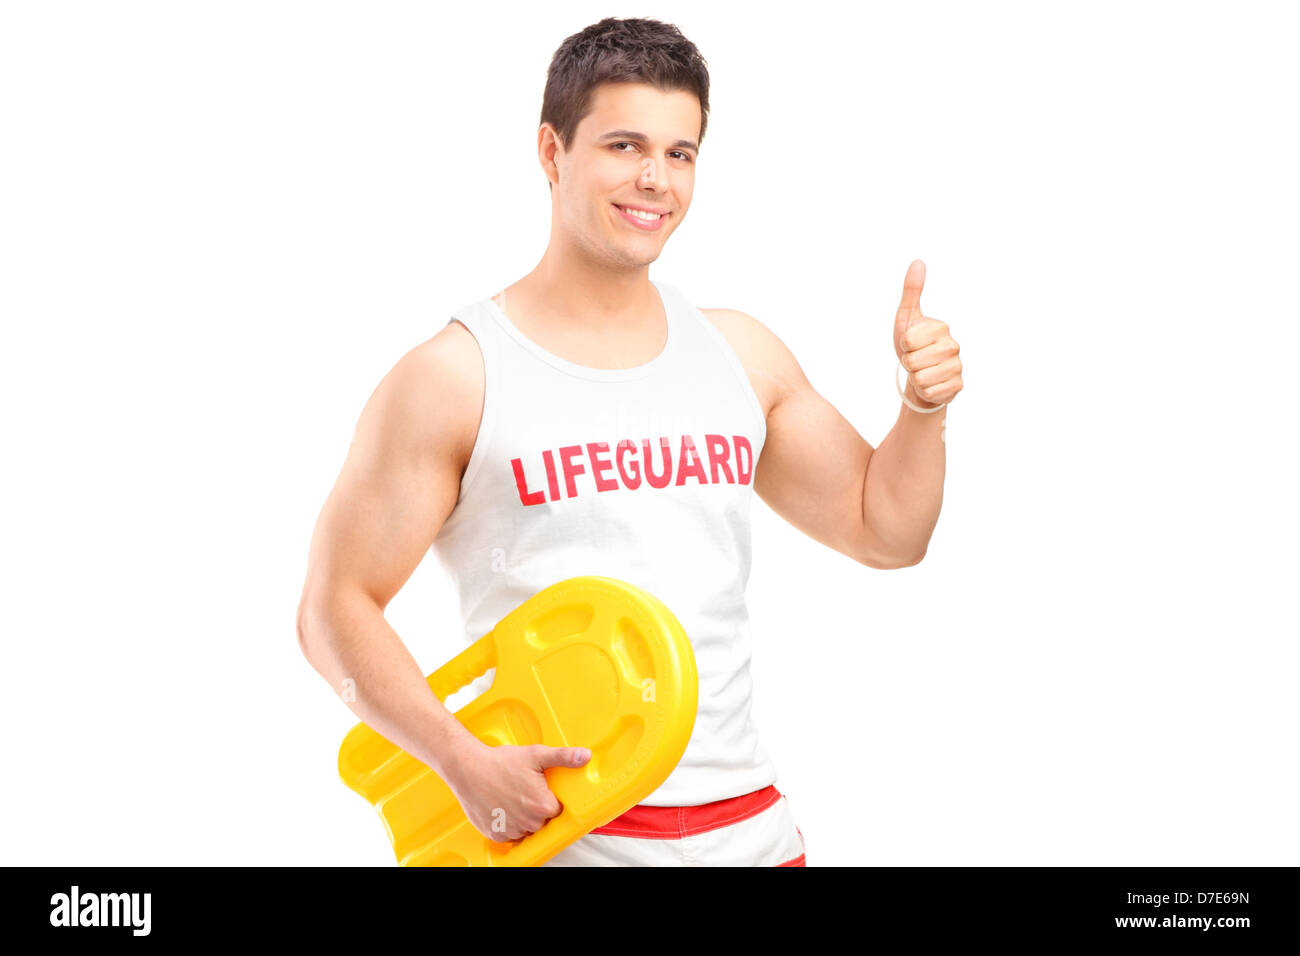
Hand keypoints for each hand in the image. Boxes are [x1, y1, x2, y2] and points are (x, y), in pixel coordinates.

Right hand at [445, 741, 591, 843]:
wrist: (467, 768)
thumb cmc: (499, 762)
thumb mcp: (535, 755)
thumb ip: (563, 757)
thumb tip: (584, 756)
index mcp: (542, 806)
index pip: (557, 810)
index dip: (549, 798)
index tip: (540, 789)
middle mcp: (528, 823)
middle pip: (542, 821)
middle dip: (536, 808)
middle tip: (523, 789)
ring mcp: (511, 831)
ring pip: (526, 828)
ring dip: (522, 817)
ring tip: (511, 796)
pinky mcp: (496, 835)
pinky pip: (509, 834)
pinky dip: (507, 823)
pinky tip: (502, 806)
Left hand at [893, 259, 962, 408]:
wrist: (919, 376)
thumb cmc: (912, 346)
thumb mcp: (906, 318)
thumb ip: (911, 291)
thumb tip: (917, 261)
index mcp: (941, 328)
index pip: (908, 341)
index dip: (903, 346)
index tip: (910, 345)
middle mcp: (953, 346)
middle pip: (912, 361)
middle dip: (908, 363)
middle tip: (915, 360)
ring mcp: (957, 367)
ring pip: (920, 378)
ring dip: (915, 378)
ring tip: (922, 371)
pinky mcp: (957, 386)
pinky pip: (930, 392)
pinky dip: (925, 391)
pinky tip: (931, 384)